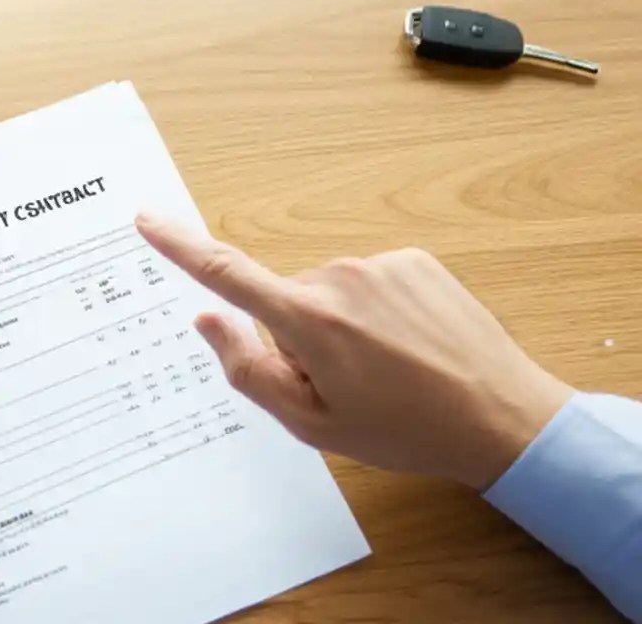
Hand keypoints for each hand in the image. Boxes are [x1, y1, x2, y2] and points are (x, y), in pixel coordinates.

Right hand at [136, 213, 574, 489]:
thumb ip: (248, 369)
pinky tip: (407, 347)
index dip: (180, 246)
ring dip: (340, 327)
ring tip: (385, 370)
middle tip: (343, 385)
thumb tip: (209, 319)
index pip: (227, 274)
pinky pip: (367, 283)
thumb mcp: (310, 422)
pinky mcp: (414, 259)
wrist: (502, 418)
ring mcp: (380, 265)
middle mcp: (339, 279)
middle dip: (298, 338)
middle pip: (285, 302)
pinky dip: (375, 312)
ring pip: (327, 294)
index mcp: (308, 322)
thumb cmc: (403, 431)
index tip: (147, 219)